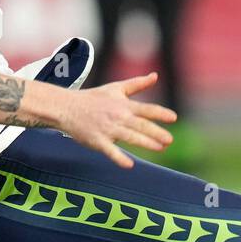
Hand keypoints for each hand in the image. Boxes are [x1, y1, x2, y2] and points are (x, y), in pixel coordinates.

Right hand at [57, 72, 177, 167]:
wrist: (67, 107)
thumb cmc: (94, 98)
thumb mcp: (116, 88)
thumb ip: (138, 84)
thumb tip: (155, 76)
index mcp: (124, 105)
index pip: (146, 109)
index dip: (160, 113)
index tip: (173, 118)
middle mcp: (118, 117)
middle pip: (140, 125)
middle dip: (156, 132)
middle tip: (169, 140)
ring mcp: (108, 129)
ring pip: (129, 137)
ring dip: (145, 142)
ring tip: (160, 148)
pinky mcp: (97, 140)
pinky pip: (110, 151)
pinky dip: (118, 158)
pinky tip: (129, 165)